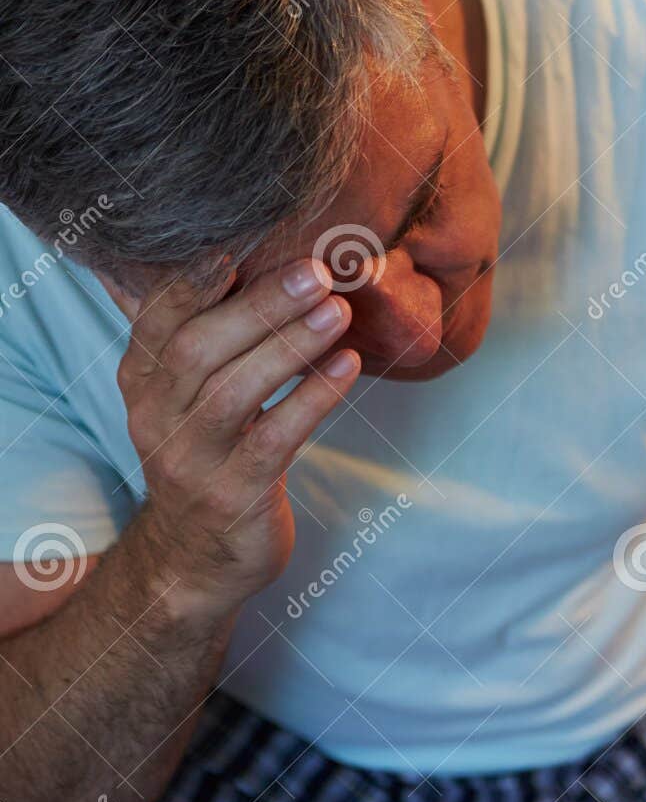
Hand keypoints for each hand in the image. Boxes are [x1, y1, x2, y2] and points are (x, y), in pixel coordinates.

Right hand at [106, 258, 360, 608]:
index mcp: (142, 382)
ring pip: (234, 393)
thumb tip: (216, 250)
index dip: (194, 281)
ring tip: (339, 312)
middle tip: (317, 273)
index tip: (240, 244)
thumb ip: (196, 331)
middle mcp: (155, 418)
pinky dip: (313, 398)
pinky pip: (275, 440)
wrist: (197, 558)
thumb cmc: (206, 454)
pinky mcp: (234, 495)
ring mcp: (192, 460)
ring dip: (290, 346)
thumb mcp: (184, 395)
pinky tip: (348, 365)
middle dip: (258, 306)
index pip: (157, 320)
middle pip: (198, 349)